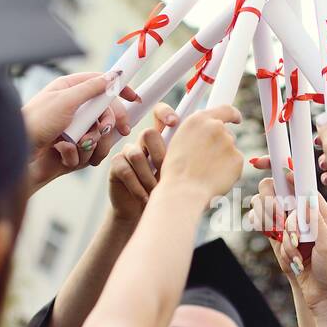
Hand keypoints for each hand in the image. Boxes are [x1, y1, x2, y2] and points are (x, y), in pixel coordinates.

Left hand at [22, 72, 136, 190]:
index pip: (101, 83)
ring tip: (75, 144)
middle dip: (109, 122)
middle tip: (115, 130)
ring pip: (99, 134)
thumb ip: (91, 88)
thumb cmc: (36, 122)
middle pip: (105, 112)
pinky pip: (87, 151)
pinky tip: (62, 152)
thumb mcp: (65, 100)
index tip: (134, 98)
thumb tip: (112, 77)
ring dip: (91, 141)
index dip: (120, 89)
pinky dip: (77, 154)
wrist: (17, 153)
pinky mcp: (70, 147)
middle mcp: (72, 108)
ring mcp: (72, 128)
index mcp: (69, 89)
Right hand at [108, 103, 178, 221]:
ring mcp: (128, 153)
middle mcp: (143, 143)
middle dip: (159, 155)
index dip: (165, 113)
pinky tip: (146, 198)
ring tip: (157, 191)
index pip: (160, 115)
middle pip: (148, 133)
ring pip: (136, 153)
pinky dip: (138, 187)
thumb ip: (188, 159)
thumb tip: (209, 149)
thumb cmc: (167, 192)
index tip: (174, 122)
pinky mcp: (116, 166)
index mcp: (161, 140)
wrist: (145, 214)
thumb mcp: (180, 174)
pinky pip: (126, 170)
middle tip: (167, 173)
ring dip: (149, 176)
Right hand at [161, 106, 243, 199]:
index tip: (236, 119)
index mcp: (198, 119)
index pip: (224, 109)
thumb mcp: (179, 141)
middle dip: (222, 145)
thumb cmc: (176, 171)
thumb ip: (197, 132)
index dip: (232, 114)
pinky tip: (214, 179)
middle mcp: (215, 126)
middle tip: (209, 161)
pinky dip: (229, 172)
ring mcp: (228, 142)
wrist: (183, 191)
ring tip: (206, 173)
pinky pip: (236, 165)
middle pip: (227, 133)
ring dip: (223, 159)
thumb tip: (210, 133)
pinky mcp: (238, 158)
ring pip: (230, 150)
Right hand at [248, 170, 326, 313]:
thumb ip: (316, 223)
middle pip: (280, 194)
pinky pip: (263, 225)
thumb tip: (306, 200)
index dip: (292, 177)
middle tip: (281, 224)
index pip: (303, 189)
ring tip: (292, 249)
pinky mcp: (276, 239)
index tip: (282, 173)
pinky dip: (267, 233)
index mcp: (320, 215)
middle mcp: (302, 218)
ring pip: (269, 210)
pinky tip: (280, 245)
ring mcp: (287, 228)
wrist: (321, 296)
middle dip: (277, 208)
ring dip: (277, 231)